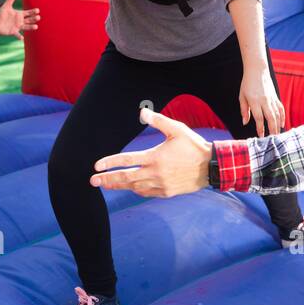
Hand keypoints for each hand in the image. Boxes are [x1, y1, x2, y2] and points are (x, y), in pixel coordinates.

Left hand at [0, 0, 40, 39]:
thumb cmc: (2, 15)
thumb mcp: (6, 6)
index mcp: (20, 14)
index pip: (28, 13)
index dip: (33, 12)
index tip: (37, 10)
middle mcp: (21, 21)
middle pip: (29, 20)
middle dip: (34, 19)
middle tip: (38, 17)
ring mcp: (18, 27)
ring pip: (26, 27)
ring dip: (31, 27)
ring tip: (36, 27)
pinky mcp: (13, 32)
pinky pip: (17, 34)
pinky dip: (19, 36)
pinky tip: (21, 38)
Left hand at [90, 107, 211, 196]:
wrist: (211, 167)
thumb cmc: (193, 146)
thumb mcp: (177, 129)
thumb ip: (158, 121)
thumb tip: (141, 112)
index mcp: (155, 157)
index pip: (127, 161)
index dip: (109, 163)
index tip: (96, 166)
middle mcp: (155, 173)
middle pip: (126, 178)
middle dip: (107, 180)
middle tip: (92, 181)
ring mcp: (161, 185)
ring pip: (134, 187)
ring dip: (119, 186)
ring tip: (107, 185)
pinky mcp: (166, 192)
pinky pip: (146, 193)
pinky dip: (135, 190)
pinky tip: (130, 187)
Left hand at [239, 66, 284, 136]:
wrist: (257, 70)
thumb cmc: (247, 84)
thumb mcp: (242, 97)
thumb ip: (244, 110)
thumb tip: (245, 123)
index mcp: (254, 101)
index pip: (259, 118)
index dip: (260, 128)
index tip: (260, 136)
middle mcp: (264, 100)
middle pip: (270, 118)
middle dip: (272, 130)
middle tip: (272, 139)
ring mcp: (271, 98)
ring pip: (277, 114)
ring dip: (277, 125)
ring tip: (277, 135)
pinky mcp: (275, 96)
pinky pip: (280, 108)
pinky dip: (282, 117)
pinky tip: (281, 125)